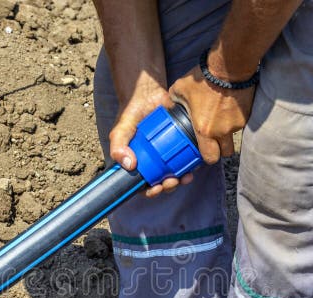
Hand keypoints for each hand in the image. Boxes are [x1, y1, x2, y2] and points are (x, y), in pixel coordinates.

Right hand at [109, 74, 194, 197]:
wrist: (148, 92)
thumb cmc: (131, 113)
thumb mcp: (121, 129)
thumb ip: (118, 145)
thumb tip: (129, 165)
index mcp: (138, 162)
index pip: (143, 184)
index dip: (151, 191)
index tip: (156, 188)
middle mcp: (153, 160)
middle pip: (162, 182)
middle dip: (168, 186)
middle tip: (171, 181)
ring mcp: (168, 153)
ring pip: (177, 174)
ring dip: (181, 180)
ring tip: (185, 177)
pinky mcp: (181, 143)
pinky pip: (188, 158)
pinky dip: (192, 165)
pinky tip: (194, 166)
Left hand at [169, 65, 255, 164]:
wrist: (229, 66)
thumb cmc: (203, 79)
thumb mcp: (180, 89)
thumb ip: (171, 102)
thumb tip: (165, 107)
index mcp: (205, 129)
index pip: (210, 157)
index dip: (207, 157)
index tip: (204, 151)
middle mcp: (223, 131)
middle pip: (225, 153)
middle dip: (220, 149)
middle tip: (214, 140)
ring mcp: (237, 123)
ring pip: (233, 137)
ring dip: (228, 133)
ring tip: (221, 118)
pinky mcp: (248, 114)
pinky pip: (241, 123)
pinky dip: (236, 119)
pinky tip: (230, 108)